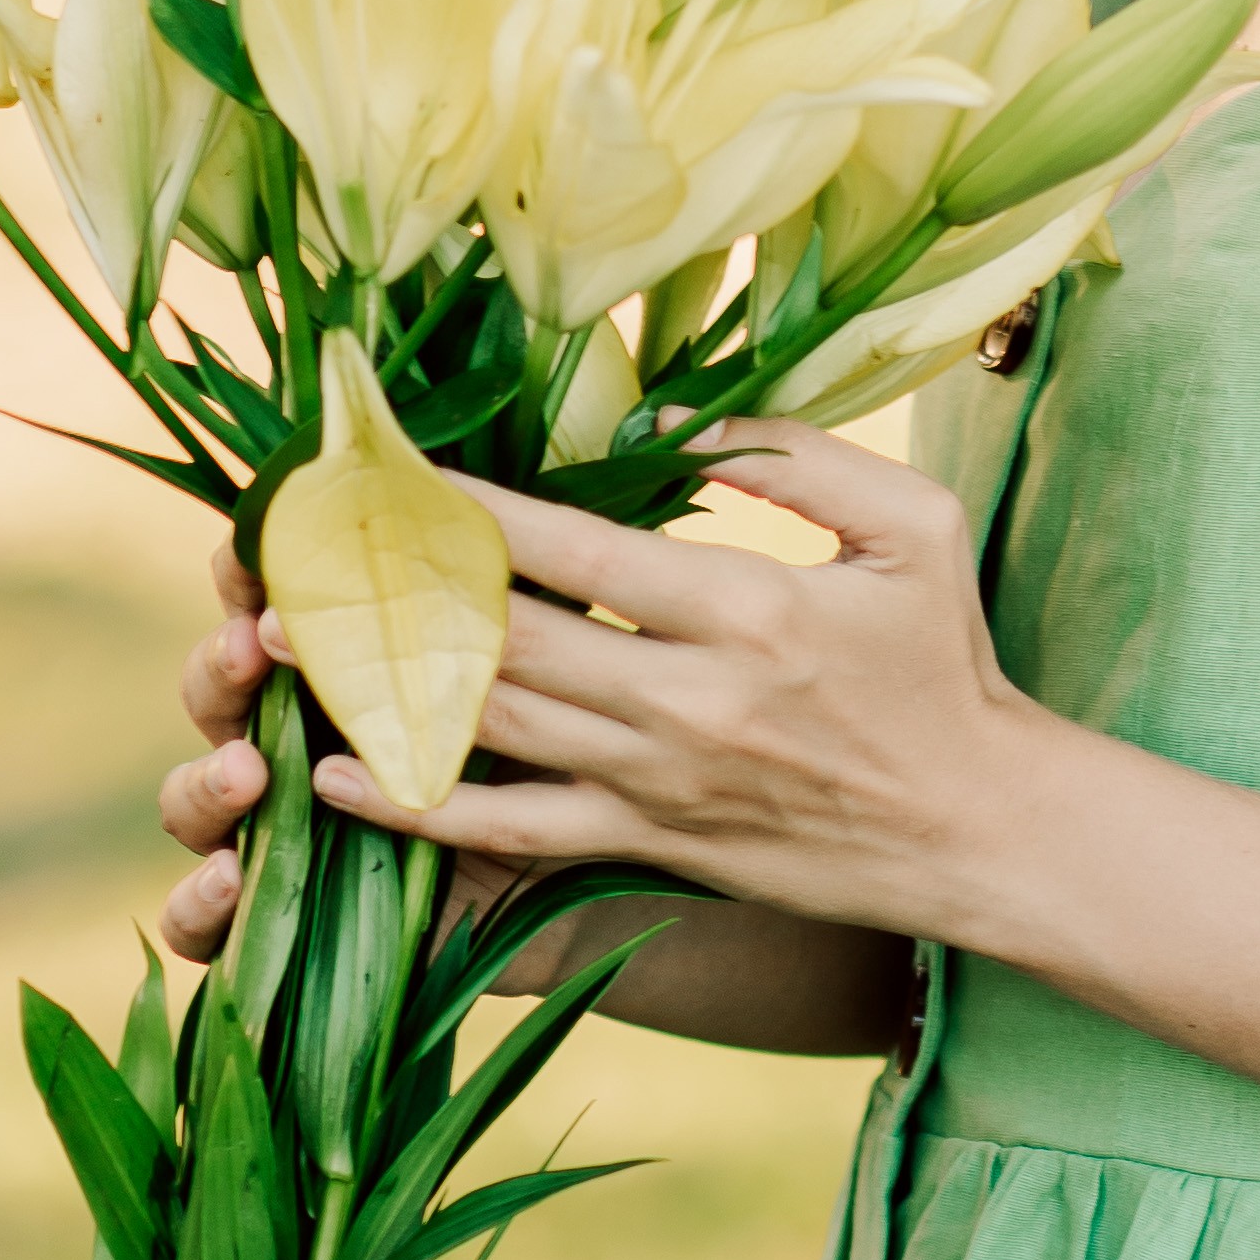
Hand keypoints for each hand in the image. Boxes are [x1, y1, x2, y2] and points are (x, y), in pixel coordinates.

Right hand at [153, 528, 564, 974]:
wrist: (572, 872)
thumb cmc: (547, 742)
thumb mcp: (517, 663)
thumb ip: (473, 591)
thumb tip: (463, 486)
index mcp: (333, 658)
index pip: (260, 600)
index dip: (244, 574)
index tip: (254, 554)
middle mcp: (287, 735)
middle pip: (214, 688)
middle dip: (219, 665)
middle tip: (253, 649)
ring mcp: (271, 826)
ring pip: (194, 797)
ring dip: (204, 778)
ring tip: (247, 771)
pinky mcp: (272, 918)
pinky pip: (200, 918)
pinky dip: (196, 902)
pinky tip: (228, 879)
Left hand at [314, 429, 1033, 941]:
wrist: (980, 828)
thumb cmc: (947, 664)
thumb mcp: (912, 528)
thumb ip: (796, 458)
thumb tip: (671, 419)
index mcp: (745, 610)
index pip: (576, 550)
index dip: (473, 509)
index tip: (391, 467)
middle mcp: (686, 701)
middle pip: (507, 642)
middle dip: (391, 597)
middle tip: (288, 555)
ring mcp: (658, 782)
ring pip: (492, 731)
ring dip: (380, 689)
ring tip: (279, 645)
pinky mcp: (649, 841)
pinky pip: (512, 830)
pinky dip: (419, 808)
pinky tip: (340, 777)